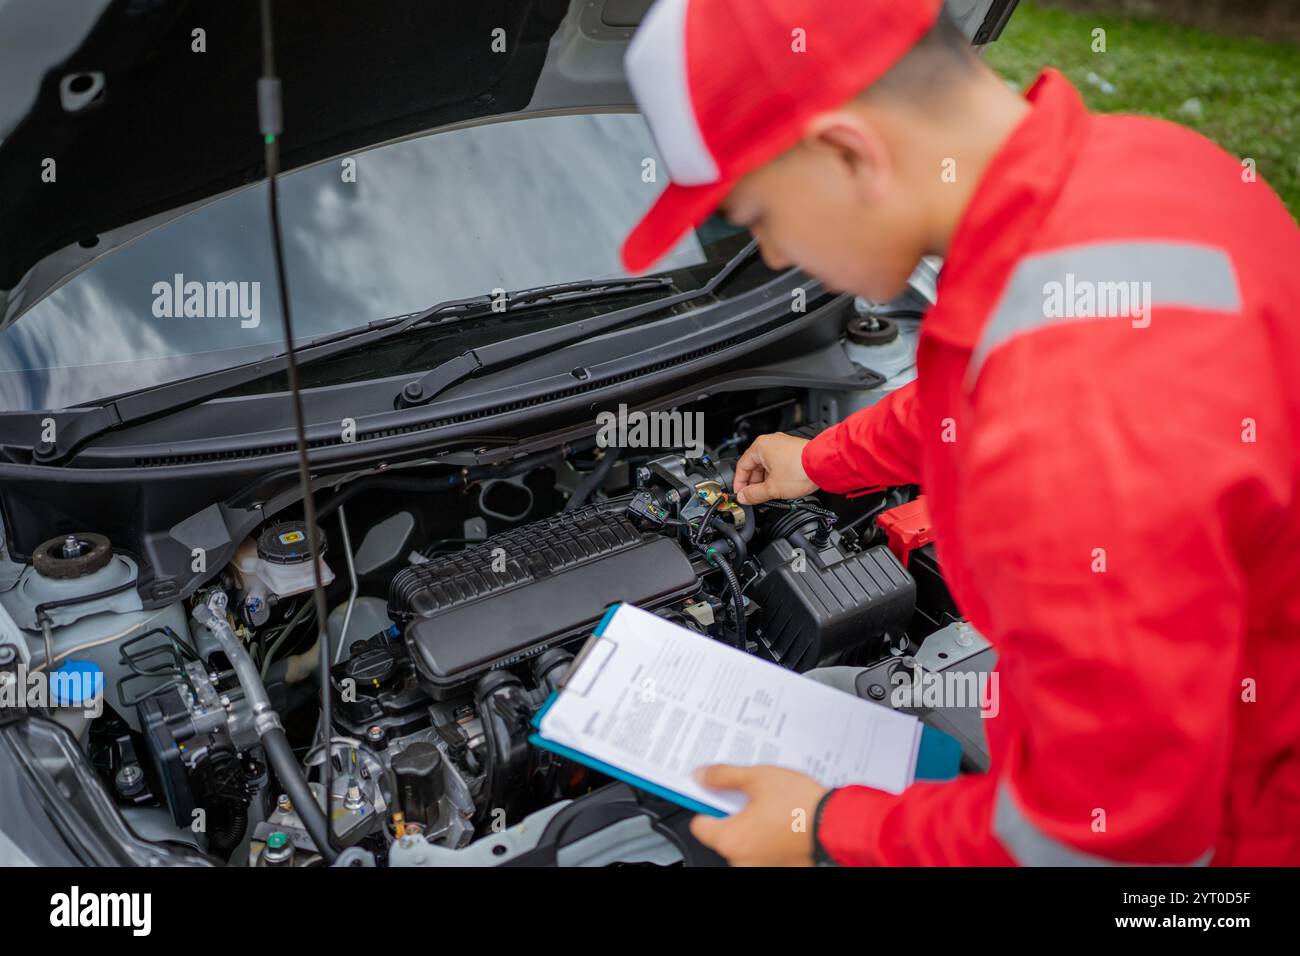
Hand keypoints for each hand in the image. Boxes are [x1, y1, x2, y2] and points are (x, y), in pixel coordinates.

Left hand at [689, 764, 828, 865]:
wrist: (836, 823)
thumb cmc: (799, 804)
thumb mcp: (756, 778)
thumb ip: (723, 777)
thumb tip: (702, 776)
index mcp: (729, 839)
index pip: (699, 824)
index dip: (707, 804)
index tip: (716, 793)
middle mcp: (741, 860)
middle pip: (723, 834)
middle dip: (734, 814)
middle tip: (751, 795)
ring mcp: (761, 867)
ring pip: (745, 843)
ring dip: (752, 827)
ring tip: (771, 807)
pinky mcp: (780, 868)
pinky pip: (765, 851)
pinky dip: (769, 838)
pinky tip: (782, 821)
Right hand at [733, 433, 817, 504]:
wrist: (825, 465)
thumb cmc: (800, 470)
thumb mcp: (772, 488)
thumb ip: (754, 494)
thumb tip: (744, 497)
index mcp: (760, 447)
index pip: (742, 466)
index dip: (739, 483)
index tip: (741, 494)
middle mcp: (771, 442)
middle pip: (755, 466)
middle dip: (754, 483)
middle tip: (754, 497)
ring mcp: (783, 445)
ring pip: (767, 466)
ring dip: (765, 481)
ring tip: (769, 494)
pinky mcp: (793, 451)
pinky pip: (778, 464)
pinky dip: (776, 475)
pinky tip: (780, 487)